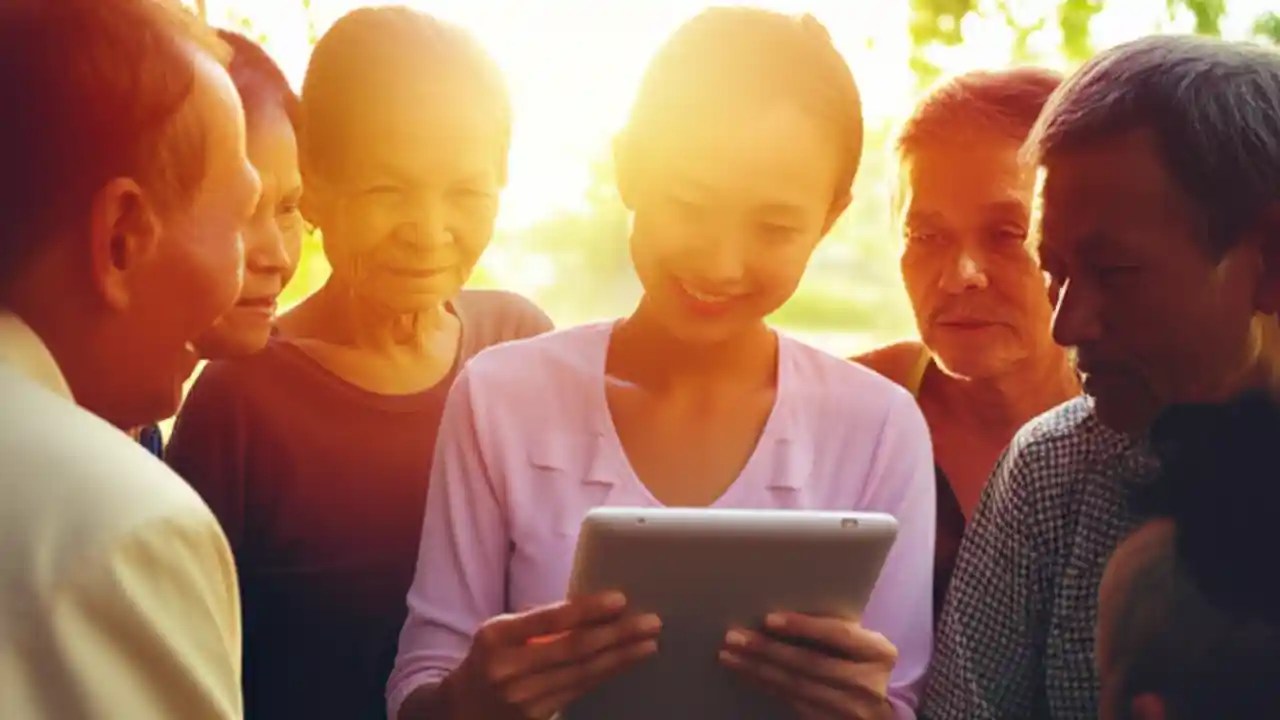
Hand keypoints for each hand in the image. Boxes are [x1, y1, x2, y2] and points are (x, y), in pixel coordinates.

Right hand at [447, 592, 660, 719]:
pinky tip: (624, 662)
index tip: (620, 599)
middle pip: (574, 649)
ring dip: (620, 657)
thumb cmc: (489, 658)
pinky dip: (605, 674)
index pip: (549, 620)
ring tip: (648, 642)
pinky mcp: (536, 717)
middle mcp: (508, 668)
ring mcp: (522, 697)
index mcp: (497, 636)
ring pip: (582, 673)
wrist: (460, 710)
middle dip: (617, 635)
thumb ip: (539, 621)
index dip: (586, 610)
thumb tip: (592, 608)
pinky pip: (579, 690)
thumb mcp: (501, 631)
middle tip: (651, 622)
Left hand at [719, 612, 896, 718]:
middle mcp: (868, 683)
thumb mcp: (862, 645)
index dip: (804, 626)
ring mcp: (851, 710)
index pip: (839, 635)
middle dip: (767, 649)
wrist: (882, 711)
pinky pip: (792, 703)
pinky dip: (766, 686)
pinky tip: (747, 674)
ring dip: (757, 670)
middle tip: (734, 637)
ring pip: (796, 687)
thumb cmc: (863, 664)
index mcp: (879, 652)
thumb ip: (836, 631)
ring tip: (730, 655)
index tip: (769, 619)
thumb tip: (781, 612)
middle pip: (810, 664)